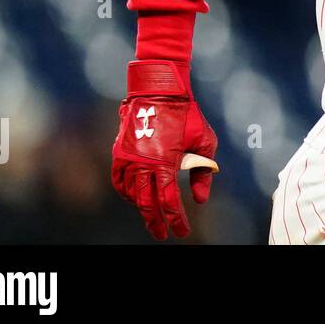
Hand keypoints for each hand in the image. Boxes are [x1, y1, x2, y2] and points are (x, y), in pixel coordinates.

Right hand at [111, 61, 217, 239]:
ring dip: (142, 208)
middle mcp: (142, 162)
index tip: (181, 231)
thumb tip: (199, 199)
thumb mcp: (205, 141)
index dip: (175, 219)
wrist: (159, 90)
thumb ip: (203, 172)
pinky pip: (119, 180)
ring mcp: (128, 157)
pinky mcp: (119, 151)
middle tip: (164, 234)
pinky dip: (127, 192)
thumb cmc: (186, 114)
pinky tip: (135, 197)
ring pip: (132, 193)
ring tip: (152, 216)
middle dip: (156, 221)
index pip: (168, 200)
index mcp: (164, 161)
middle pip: (147, 203)